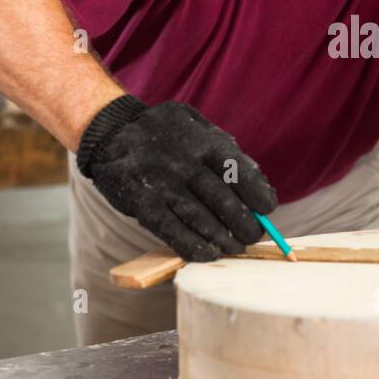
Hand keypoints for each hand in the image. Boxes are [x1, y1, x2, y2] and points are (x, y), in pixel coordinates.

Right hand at [76, 95, 275, 261]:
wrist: (111, 131)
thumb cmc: (163, 132)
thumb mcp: (195, 124)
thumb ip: (225, 147)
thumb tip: (258, 181)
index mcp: (204, 142)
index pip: (241, 172)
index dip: (258, 195)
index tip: (268, 209)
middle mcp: (185, 164)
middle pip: (225, 202)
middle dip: (244, 225)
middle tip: (253, 236)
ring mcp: (163, 185)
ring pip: (202, 220)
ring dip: (223, 239)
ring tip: (236, 249)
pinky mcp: (144, 204)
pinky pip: (173, 231)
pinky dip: (193, 246)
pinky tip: (208, 254)